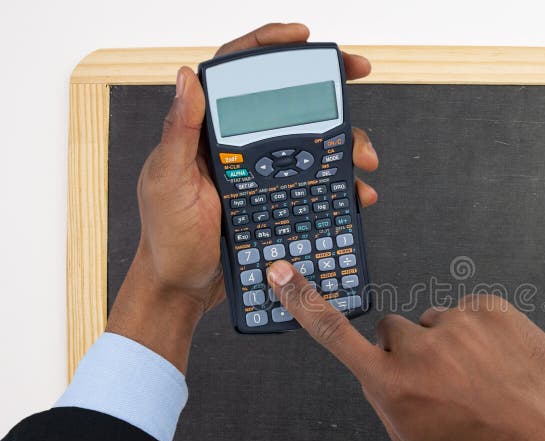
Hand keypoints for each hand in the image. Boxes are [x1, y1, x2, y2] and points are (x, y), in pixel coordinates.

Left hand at [106, 23, 379, 371]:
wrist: (183, 286)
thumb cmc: (167, 236)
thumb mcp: (168, 181)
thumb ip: (179, 131)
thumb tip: (186, 77)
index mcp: (207, 132)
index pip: (239, 74)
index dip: (271, 46)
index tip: (304, 37)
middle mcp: (238, 146)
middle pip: (288, 105)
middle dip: (327, 92)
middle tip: (357, 79)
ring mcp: (261, 174)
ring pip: (311, 146)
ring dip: (344, 145)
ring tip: (363, 160)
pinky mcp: (277, 202)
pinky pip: (316, 186)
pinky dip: (341, 186)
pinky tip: (356, 193)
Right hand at [266, 261, 544, 440]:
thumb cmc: (479, 440)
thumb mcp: (412, 434)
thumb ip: (383, 393)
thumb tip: (378, 359)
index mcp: (391, 384)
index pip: (334, 334)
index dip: (302, 301)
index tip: (280, 270)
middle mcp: (418, 349)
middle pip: (393, 328)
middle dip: (410, 347)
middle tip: (444, 376)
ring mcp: (456, 323)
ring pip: (434, 320)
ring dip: (449, 342)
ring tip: (480, 374)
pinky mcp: (488, 307)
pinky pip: (468, 311)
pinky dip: (479, 331)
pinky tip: (497, 359)